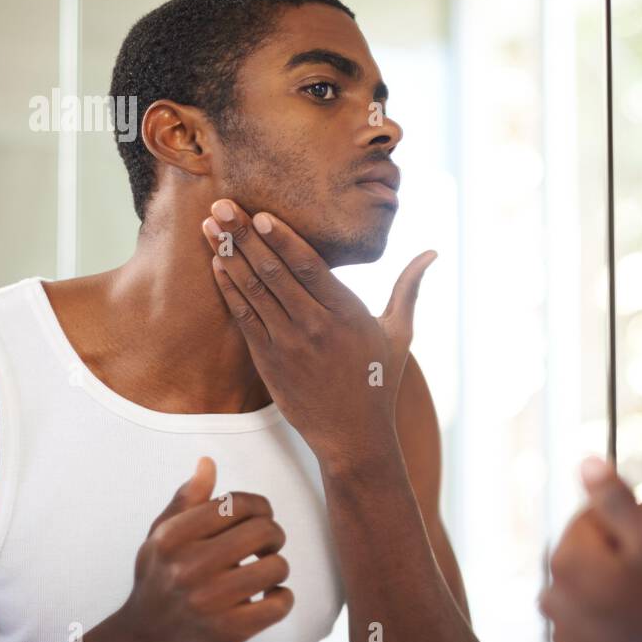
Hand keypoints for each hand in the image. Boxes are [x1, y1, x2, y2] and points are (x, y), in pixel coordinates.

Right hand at [105, 457, 293, 641]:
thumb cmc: (156, 583)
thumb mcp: (160, 538)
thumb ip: (187, 500)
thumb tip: (207, 463)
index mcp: (174, 537)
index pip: (238, 503)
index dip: (259, 507)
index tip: (257, 519)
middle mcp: (189, 566)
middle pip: (264, 530)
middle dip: (273, 535)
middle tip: (265, 546)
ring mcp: (209, 601)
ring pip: (276, 566)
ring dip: (276, 568)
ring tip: (262, 574)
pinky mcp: (227, 631)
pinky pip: (279, 604)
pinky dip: (281, 599)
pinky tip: (266, 599)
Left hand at [202, 198, 434, 464]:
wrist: (352, 436)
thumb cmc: (378, 380)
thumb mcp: (399, 332)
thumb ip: (409, 287)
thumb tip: (432, 253)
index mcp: (348, 313)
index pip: (310, 266)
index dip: (283, 239)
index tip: (260, 214)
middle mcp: (315, 326)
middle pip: (274, 271)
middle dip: (243, 236)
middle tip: (221, 206)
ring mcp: (288, 344)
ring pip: (253, 291)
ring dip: (228, 256)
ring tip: (209, 226)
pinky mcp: (268, 361)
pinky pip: (243, 318)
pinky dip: (228, 289)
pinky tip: (216, 264)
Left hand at [539, 457, 641, 641]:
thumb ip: (615, 499)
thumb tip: (586, 462)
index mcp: (565, 561)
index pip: (590, 515)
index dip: (625, 525)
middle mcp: (552, 597)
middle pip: (589, 553)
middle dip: (618, 558)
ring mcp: (562, 633)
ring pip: (591, 589)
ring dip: (614, 590)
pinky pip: (593, 624)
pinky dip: (612, 622)